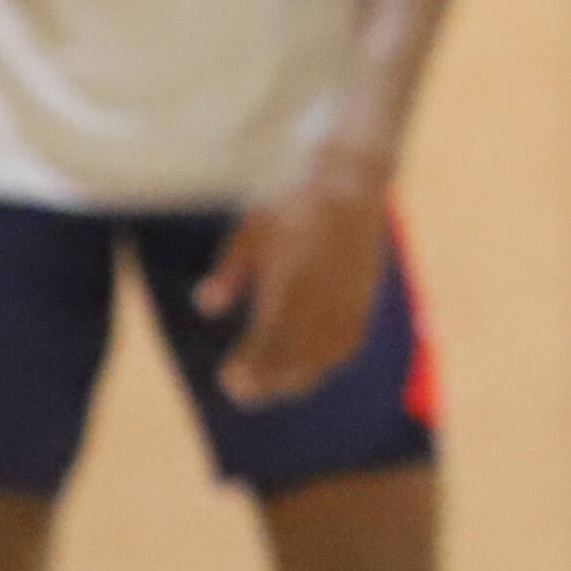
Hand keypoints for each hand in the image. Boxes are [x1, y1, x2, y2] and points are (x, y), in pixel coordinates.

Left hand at [199, 153, 390, 405]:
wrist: (351, 179)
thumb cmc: (291, 202)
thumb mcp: (250, 228)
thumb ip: (229, 270)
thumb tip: (205, 308)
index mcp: (295, 277)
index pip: (272, 336)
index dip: (251, 363)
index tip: (227, 378)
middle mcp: (326, 294)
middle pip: (299, 355)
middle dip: (269, 380)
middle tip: (239, 391)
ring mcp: (350, 299)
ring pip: (326, 356)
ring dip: (296, 377)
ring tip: (268, 388)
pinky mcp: (365, 298)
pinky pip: (348, 344)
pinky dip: (325, 363)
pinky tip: (305, 368)